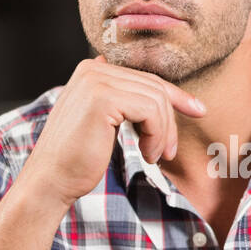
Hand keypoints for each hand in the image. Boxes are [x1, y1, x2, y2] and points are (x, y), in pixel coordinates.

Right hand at [20, 56, 206, 205]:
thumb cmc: (78, 158)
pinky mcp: (102, 98)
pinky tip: (146, 154)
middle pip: (154, 87)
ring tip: (154, 156)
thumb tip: (150, 89)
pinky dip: (157, 135)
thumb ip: (123, 102)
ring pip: (156, 100)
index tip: (198, 110)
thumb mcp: (104, 123)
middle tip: (168, 152)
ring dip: (163, 133)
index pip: (145, 78)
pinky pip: (151, 110)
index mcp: (92, 70)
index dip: (175, 95)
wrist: (52, 180)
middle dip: (170, 121)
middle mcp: (93, 69)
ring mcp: (96, 81)